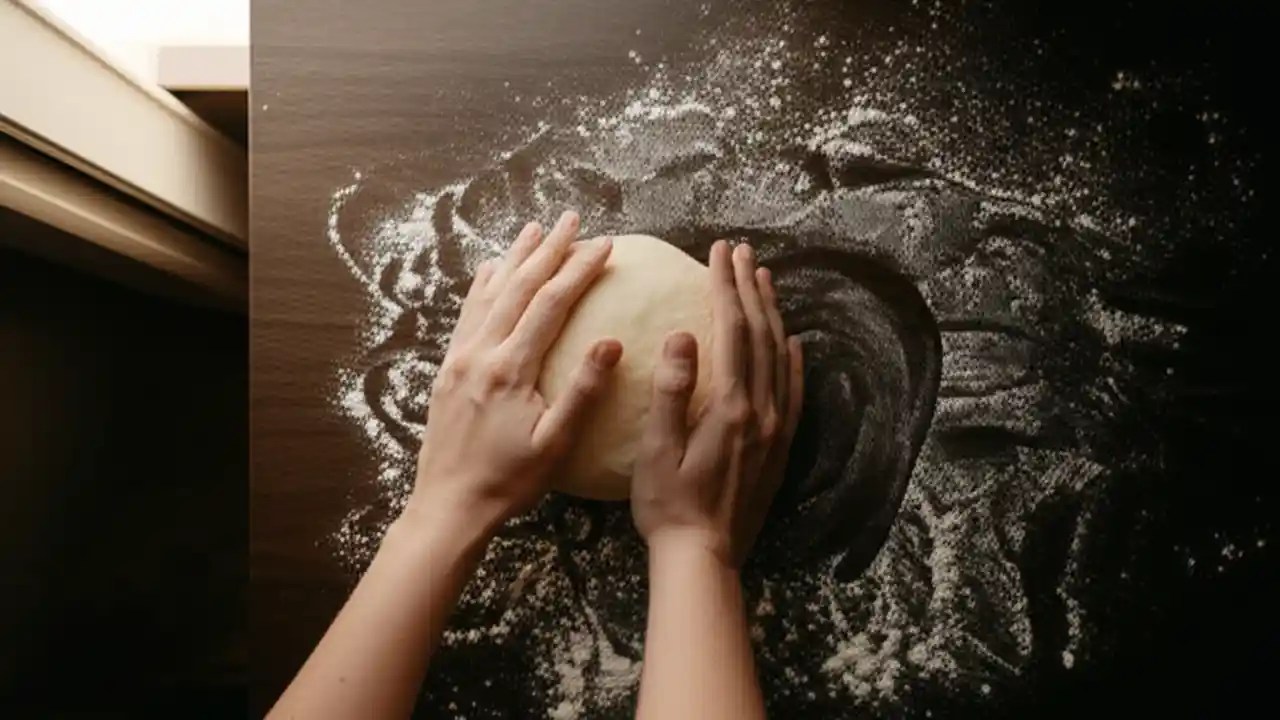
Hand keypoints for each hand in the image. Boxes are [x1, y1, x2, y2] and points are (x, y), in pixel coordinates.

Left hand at [407, 211, 620, 531]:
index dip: (579, 269)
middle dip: (548, 249)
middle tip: (572, 219)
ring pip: (490, 293)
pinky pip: (467, 313)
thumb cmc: (509, 481)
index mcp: (510, 368)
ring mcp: (460, 358)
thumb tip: (611, 342)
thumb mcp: (555, 443)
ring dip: (515, 258)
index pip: (550, 304)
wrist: (449, 505)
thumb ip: (584, 391)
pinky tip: (492, 269)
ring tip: (535, 229)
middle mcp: (481, 353)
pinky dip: (483, 285)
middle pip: (518, 286)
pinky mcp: (448, 368)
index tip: (604, 244)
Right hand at [631, 240, 803, 567]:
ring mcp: (775, 429)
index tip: (718, 252)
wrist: (704, 557)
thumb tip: (684, 335)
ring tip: (764, 279)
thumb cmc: (668, 506)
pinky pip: (794, 392)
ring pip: (782, 356)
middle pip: (761, 335)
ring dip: (772, 314)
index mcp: (731, 407)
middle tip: (740, 252)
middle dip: (750, 288)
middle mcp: (762, 412)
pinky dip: (794, 360)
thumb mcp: (656, 449)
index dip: (725, 287)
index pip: (731, 331)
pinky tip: (793, 342)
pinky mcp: (779, 447)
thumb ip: (672, 391)